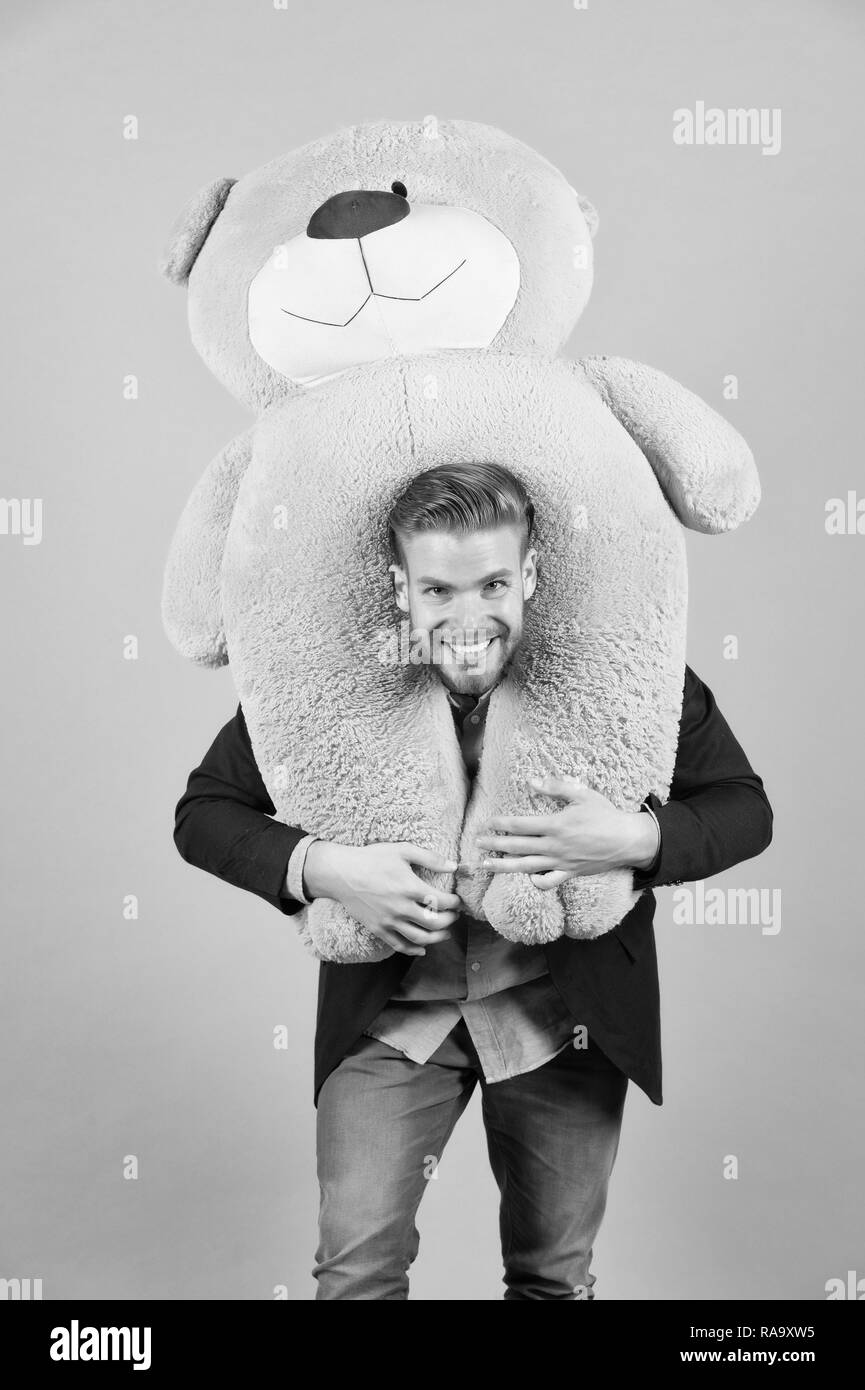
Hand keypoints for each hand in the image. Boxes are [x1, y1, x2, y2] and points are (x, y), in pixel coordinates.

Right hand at [302, 841, 462, 954]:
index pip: (442, 902)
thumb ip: (430, 858)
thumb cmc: (371, 858)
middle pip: (435, 923)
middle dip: (450, 921)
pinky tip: (423, 949)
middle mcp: (401, 908)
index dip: (454, 903)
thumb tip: (454, 866)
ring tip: (445, 932)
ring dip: (438, 938)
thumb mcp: (402, 850)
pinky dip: (414, 950)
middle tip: (454, 915)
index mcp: (410, 887)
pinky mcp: (378, 929)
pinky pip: (399, 945)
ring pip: (420, 938)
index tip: (457, 900)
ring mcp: (389, 921)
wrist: (341, 873)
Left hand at [475, 776, 658, 891]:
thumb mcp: (582, 794)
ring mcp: (561, 862)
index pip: (520, 825)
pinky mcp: (570, 873)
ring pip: (526, 867)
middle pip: (517, 847)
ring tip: (486, 865)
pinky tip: (524, 878)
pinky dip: (535, 882)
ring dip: (504, 866)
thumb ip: (556, 787)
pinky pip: (548, 882)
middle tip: (477, 843)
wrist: (628, 840)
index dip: (501, 824)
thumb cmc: (605, 814)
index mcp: (556, 825)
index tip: (488, 823)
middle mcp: (555, 846)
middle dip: (495, 845)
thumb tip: (531, 781)